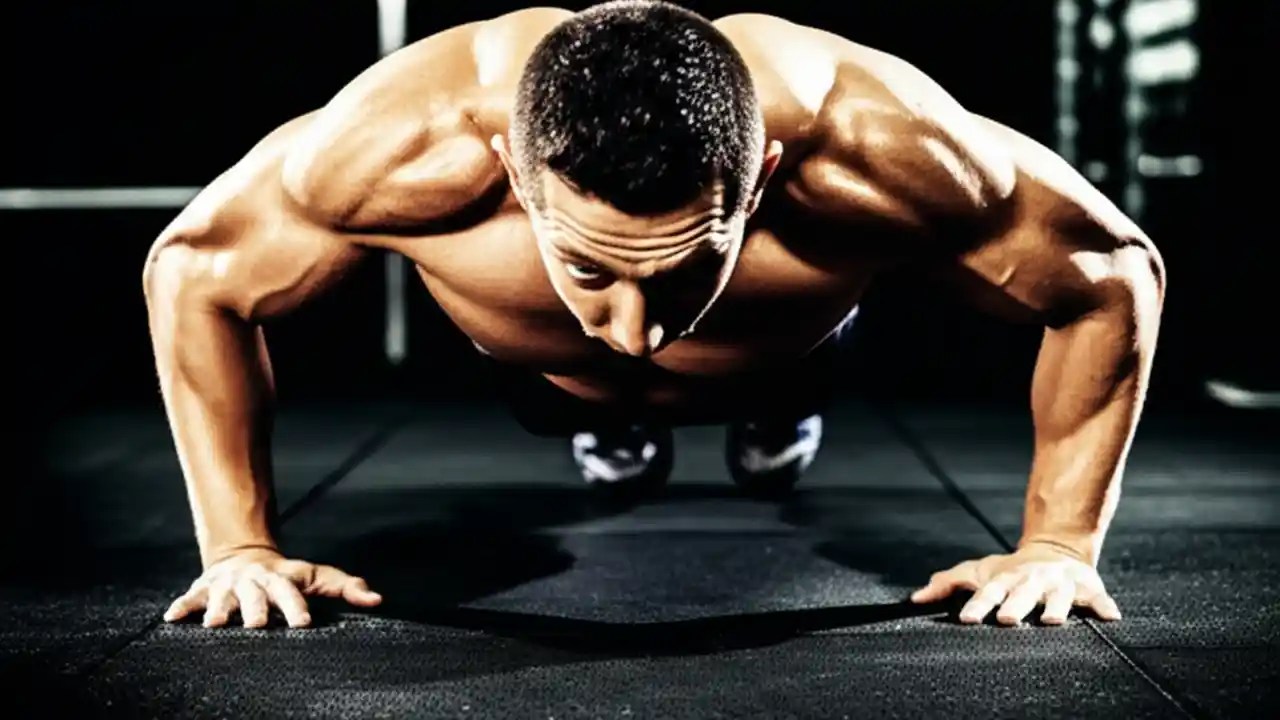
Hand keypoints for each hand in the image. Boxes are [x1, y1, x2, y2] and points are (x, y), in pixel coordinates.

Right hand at [163, 547, 382, 627]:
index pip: (292, 593)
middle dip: (255, 609)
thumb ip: (346, 587)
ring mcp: (228, 584)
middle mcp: (254, 580)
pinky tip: (171, 619)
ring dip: (217, 609)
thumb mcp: (316, 576)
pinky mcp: (204, 588)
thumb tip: (378, 600)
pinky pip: (191, 598)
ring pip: (222, 597)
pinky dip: (182, 607)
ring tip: (212, 624)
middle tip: (255, 625)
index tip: (303, 624)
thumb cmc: (288, 576)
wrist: (245, 556)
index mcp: (281, 579)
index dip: (297, 607)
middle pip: (256, 595)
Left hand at [909, 543, 1120, 625]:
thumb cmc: (1009, 571)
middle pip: (1021, 594)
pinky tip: (1110, 617)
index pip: (987, 592)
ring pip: (1059, 596)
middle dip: (1014, 606)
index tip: (966, 618)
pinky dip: (1104, 605)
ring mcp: (1060, 583)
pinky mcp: (1087, 588)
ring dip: (1055, 606)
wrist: (1053, 550)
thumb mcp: (979, 571)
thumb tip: (914, 598)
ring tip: (1051, 619)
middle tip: (1006, 620)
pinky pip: (1097, 598)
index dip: (977, 605)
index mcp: (1005, 579)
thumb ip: (947, 583)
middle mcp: (1032, 580)